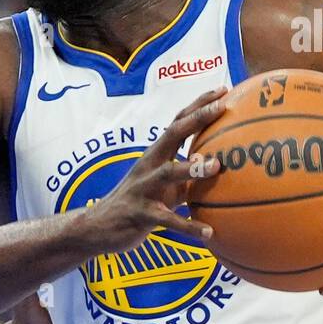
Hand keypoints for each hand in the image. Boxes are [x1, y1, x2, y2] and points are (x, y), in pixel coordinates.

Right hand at [87, 87, 225, 249]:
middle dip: (197, 119)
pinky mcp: (140, 215)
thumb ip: (190, 174)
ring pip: (167, 174)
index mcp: (156, 155)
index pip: (179, 123)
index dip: (199, 105)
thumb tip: (220, 162)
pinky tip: (209, 233)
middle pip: (172, 135)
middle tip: (221, 107)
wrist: (98, 227)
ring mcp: (143, 189)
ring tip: (215, 166)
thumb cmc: (141, 203)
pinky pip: (166, 220)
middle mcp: (149, 165)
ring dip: (191, 167)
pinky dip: (188, 226)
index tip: (223, 90)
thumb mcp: (168, 186)